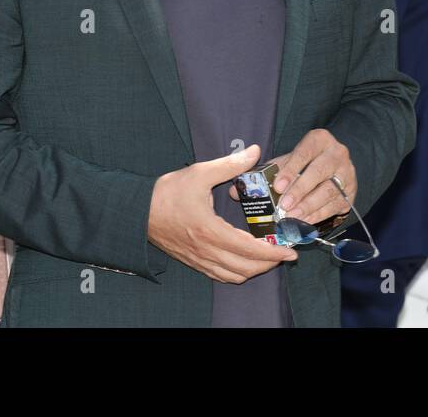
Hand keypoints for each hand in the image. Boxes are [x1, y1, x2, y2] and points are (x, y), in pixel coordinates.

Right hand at [148, 144, 297, 283]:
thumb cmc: (167, 193)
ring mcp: (199, 259)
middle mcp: (206, 250)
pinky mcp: (193, 261)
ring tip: (269, 258)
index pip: (250, 250)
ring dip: (255, 270)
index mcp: (211, 231)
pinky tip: (244, 263)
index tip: (291, 252)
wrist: (137, 211)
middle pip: (246, 268)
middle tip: (285, 254)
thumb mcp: (199, 173)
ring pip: (234, 276)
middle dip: (270, 264)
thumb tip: (254, 151)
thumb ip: (230, 164)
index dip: (274, 253)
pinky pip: (220, 275)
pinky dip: (237, 273)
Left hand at [261, 129, 355, 226]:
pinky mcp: (350, 192)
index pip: (304, 153)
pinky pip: (334, 205)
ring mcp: (347, 173)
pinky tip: (304, 221)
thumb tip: (247, 186)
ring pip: (328, 191)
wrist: (334, 166)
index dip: (291, 170)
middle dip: (300, 190)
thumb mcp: (291, 159)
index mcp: (320, 139)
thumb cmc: (307, 162)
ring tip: (292, 216)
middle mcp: (337, 153)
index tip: (278, 186)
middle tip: (284, 205)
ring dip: (308, 206)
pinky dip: (317, 215)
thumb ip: (273, 168)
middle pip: (319, 172)